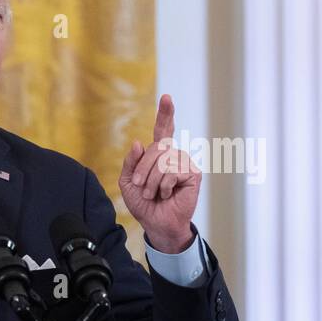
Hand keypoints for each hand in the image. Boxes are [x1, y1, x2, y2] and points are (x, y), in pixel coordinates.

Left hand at [119, 94, 198, 252]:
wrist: (156, 223)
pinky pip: (173, 171)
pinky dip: (165, 186)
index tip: (167, 97)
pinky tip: (169, 194)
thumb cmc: (144, 203)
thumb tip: (138, 142)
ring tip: (156, 193)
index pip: (163, 130)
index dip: (165, 114)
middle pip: (156, 148)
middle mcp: (173, 155)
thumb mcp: (128, 182)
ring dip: (153, 181)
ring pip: (163, 161)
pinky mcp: (193, 173)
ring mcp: (185, 162)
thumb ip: (130, 162)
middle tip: (142, 187)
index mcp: (159, 154)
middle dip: (143, 170)